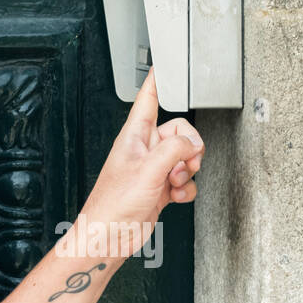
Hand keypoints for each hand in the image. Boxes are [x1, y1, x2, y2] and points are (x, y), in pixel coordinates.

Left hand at [81, 67, 204, 230]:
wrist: (110, 236)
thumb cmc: (113, 204)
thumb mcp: (148, 170)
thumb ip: (173, 151)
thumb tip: (192, 145)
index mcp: (134, 137)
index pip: (148, 100)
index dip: (156, 82)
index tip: (163, 66)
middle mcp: (144, 150)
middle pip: (180, 132)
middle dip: (189, 148)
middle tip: (182, 163)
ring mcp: (153, 169)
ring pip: (186, 157)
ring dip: (188, 171)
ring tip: (173, 182)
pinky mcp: (161, 187)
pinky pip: (186, 179)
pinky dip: (186, 188)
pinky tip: (175, 195)